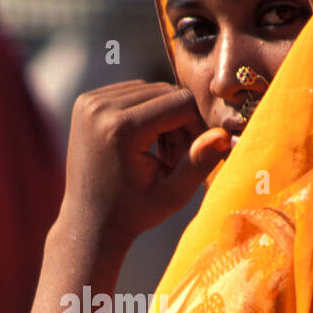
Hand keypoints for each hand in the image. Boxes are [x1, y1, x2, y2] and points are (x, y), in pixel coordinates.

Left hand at [60, 80, 230, 248]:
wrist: (90, 222)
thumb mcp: (173, 194)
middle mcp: (100, 107)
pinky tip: (143, 144)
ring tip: (159, 154)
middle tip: (174, 159)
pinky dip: (145, 113)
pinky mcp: (87, 102)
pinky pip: (132, 93)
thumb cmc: (134, 213)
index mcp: (121, 128)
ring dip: (164, 117)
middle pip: (165, 92)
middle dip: (179, 122)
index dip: (197, 126)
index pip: (180, 102)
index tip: (193, 154)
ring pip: (151, 90)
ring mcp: (90, 102)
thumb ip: (200, 161)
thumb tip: (225, 133)